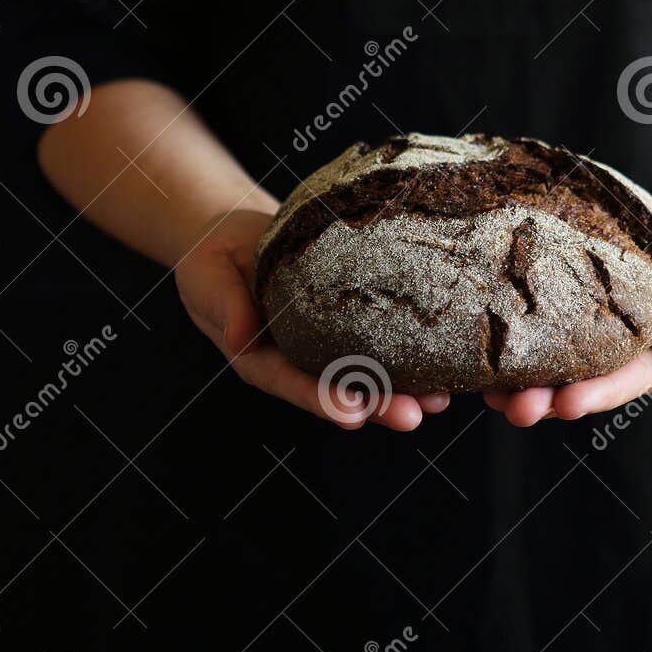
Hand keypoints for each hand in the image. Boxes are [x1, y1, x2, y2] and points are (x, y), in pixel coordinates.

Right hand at [175, 208, 449, 430]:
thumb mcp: (209, 278)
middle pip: (339, 388)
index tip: (352, 414)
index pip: (292, 383)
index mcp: (261, 358)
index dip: (322, 399)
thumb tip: (240, 338)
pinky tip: (442, 359)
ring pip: (367, 372)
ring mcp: (325, 342)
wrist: (232, 234)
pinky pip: (378, 338)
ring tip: (438, 401)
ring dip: (403, 389)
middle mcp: (298, 358)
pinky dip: (409, 350)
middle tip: (411, 417)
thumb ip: (226, 307)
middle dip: (377, 405)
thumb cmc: (213, 260)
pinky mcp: (346, 320)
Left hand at [483, 217, 651, 426]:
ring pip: (560, 371)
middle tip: (514, 407)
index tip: (566, 404)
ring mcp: (603, 344)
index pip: (628, 381)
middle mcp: (627, 360)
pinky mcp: (582, 319)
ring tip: (488, 393)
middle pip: (586, 387)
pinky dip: (520, 350)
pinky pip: (551, 338)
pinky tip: (487, 355)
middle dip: (548, 400)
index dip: (597, 394)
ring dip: (525, 385)